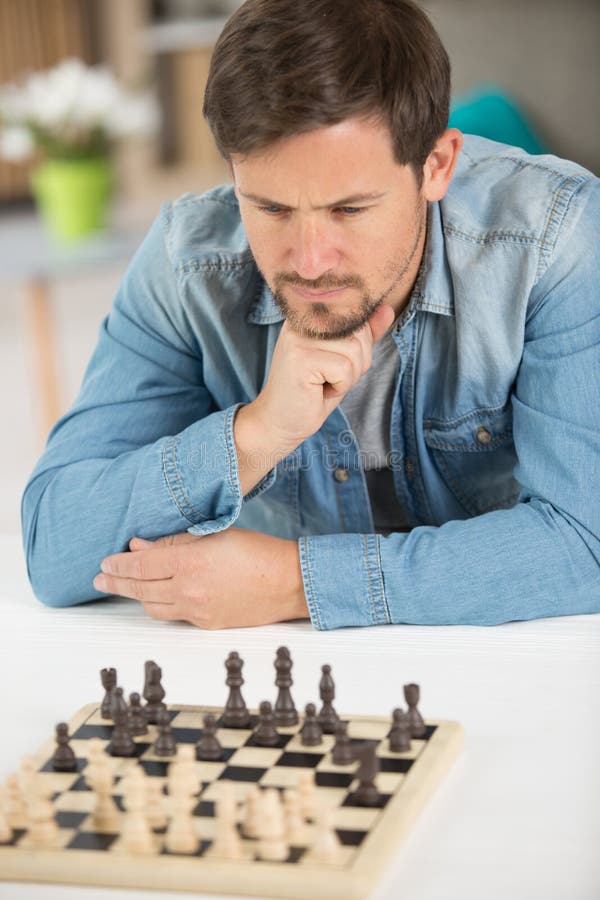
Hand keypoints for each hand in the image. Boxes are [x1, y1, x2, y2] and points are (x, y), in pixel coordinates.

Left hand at [92, 529, 307, 628]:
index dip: (118, 565)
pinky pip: (174, 616)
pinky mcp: (207, 624)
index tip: (105, 562)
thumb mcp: (214, 535)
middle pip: (139, 589)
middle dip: (116, 583)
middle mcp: (189, 590)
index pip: (140, 565)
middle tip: (100, 579)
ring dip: (136, 597)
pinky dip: (161, 605)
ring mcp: (197, 611)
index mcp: (190, 562)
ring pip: (153, 607)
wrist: (288, 583)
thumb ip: (174, 541)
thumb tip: (140, 547)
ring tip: (126, 587)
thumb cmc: (257, 552)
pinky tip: (158, 596)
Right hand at [243, 303, 394, 453]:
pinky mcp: (300, 358)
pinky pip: (344, 369)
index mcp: (311, 314)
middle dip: (356, 363)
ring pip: (354, 352)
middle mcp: (302, 320)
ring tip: (323, 383)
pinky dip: (339, 387)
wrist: (280, 421)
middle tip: (328, 378)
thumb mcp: (345, 359)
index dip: (360, 347)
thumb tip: (388, 310)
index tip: (334, 365)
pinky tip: (318, 391)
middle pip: (359, 334)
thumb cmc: (313, 391)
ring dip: (348, 377)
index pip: (358, 318)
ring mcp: (299, 338)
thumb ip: (364, 335)